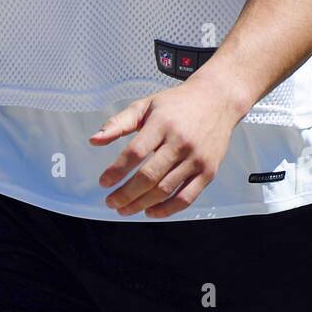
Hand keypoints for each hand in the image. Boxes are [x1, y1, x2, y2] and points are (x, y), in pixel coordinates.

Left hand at [89, 79, 236, 217]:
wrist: (217, 101)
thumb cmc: (177, 104)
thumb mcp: (145, 105)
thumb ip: (118, 123)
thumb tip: (94, 140)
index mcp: (162, 124)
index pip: (135, 152)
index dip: (117, 171)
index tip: (103, 182)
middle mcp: (180, 142)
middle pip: (149, 176)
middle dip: (126, 194)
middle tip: (111, 202)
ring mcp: (196, 159)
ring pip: (165, 190)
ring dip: (141, 204)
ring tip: (125, 209)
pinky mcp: (208, 172)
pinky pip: (187, 198)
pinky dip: (167, 210)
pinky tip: (150, 211)